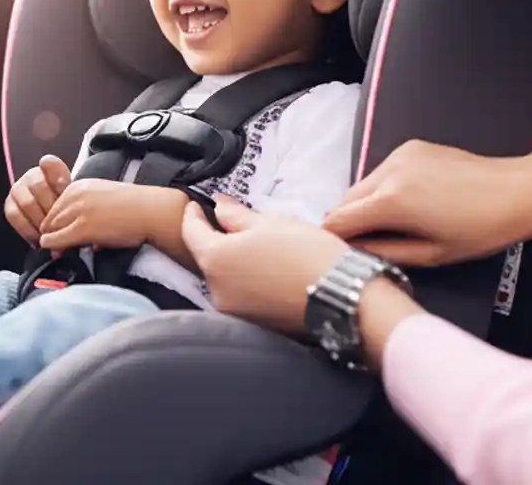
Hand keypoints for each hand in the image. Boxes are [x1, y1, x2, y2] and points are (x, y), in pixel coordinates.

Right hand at [5, 155, 71, 243]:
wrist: (53, 217)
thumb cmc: (65, 205)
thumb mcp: (73, 197)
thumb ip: (71, 193)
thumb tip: (68, 196)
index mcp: (49, 167)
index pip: (49, 163)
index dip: (56, 175)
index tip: (64, 187)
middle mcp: (31, 175)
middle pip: (39, 187)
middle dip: (51, 207)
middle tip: (60, 222)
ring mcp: (18, 188)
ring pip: (27, 203)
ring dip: (39, 220)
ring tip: (50, 231)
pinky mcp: (9, 204)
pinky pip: (14, 215)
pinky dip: (26, 228)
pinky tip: (37, 237)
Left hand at [39, 179, 182, 250]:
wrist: (152, 211)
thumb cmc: (136, 208)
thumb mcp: (105, 199)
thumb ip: (87, 210)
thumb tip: (79, 235)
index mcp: (79, 186)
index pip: (53, 207)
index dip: (56, 224)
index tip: (64, 235)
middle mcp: (75, 195)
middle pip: (48, 219)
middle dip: (53, 234)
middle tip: (60, 248)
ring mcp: (78, 211)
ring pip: (49, 230)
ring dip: (55, 242)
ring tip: (65, 251)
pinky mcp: (82, 228)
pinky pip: (55, 240)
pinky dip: (55, 248)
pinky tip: (61, 253)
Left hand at [182, 197, 349, 332]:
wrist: (341, 295)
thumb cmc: (308, 254)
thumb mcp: (272, 223)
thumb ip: (237, 216)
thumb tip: (218, 206)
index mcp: (216, 259)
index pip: (190, 232)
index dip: (192, 216)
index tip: (195, 207)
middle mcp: (216, 290)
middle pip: (208, 258)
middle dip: (219, 240)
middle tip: (239, 226)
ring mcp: (232, 311)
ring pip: (225, 279)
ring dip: (236, 264)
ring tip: (264, 252)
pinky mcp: (251, 325)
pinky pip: (241, 297)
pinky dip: (248, 283)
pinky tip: (270, 273)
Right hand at [323, 141, 531, 266]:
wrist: (517, 192)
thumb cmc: (481, 229)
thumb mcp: (432, 254)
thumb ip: (385, 253)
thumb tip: (357, 253)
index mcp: (392, 202)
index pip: (337, 221)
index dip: (333, 242)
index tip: (338, 255)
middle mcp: (390, 171)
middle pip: (344, 200)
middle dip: (347, 222)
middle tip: (365, 245)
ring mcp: (401, 155)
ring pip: (363, 184)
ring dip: (365, 204)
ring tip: (392, 226)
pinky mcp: (412, 147)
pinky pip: (384, 171)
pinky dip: (385, 188)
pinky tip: (409, 203)